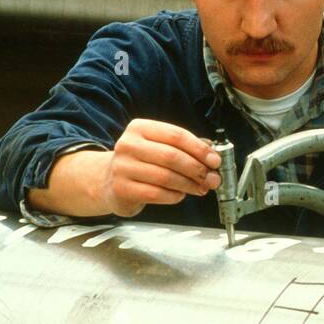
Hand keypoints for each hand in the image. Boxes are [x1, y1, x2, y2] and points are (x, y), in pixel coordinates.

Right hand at [97, 118, 221, 217]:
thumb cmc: (141, 162)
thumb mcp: (159, 146)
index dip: (200, 149)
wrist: (109, 180)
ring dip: (189, 184)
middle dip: (197, 169)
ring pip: (166, 177)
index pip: (176, 135)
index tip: (215, 160)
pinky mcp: (122, 188)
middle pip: (172, 156)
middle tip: (212, 178)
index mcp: (140, 128)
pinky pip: (157, 193)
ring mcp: (122, 167)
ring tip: (201, 188)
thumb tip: (212, 155)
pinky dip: (174, 195)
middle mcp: (128, 145)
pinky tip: (180, 194)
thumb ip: (184, 147)